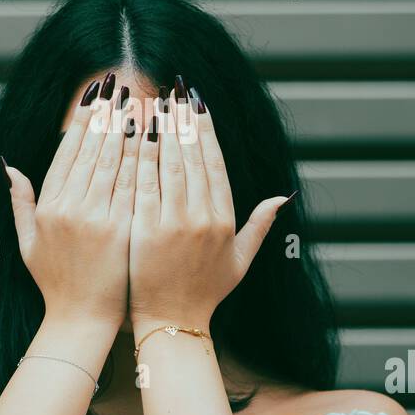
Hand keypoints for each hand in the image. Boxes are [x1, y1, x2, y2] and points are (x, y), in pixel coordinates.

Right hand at [4, 73, 141, 326]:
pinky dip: (143, 158)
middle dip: (107, 114)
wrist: (81, 321)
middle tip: (120, 85)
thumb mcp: (27, 241)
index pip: (67, 151)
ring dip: (127, 127)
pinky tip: (154, 136)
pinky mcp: (120, 229)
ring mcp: (95, 218)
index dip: (82, 120)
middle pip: (92, 149)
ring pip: (114, 161)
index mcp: (48, 205)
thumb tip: (8, 166)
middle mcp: (69, 207)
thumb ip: (21, 201)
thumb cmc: (56, 283)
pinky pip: (133, 184)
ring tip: (139, 100)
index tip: (94, 96)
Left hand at [128, 80, 290, 331]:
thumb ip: (260, 225)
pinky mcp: (144, 229)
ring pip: (167, 164)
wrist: (172, 323)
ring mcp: (173, 223)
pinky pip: (141, 183)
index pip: (215, 163)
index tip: (198, 105)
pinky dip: (137, 156)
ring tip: (154, 101)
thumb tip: (282, 196)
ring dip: (161, 129)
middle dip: (183, 120)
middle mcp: (202, 217)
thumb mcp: (241, 260)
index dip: (207, 131)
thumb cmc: (206, 293)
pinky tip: (132, 133)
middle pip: (192, 156)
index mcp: (224, 220)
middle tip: (174, 91)